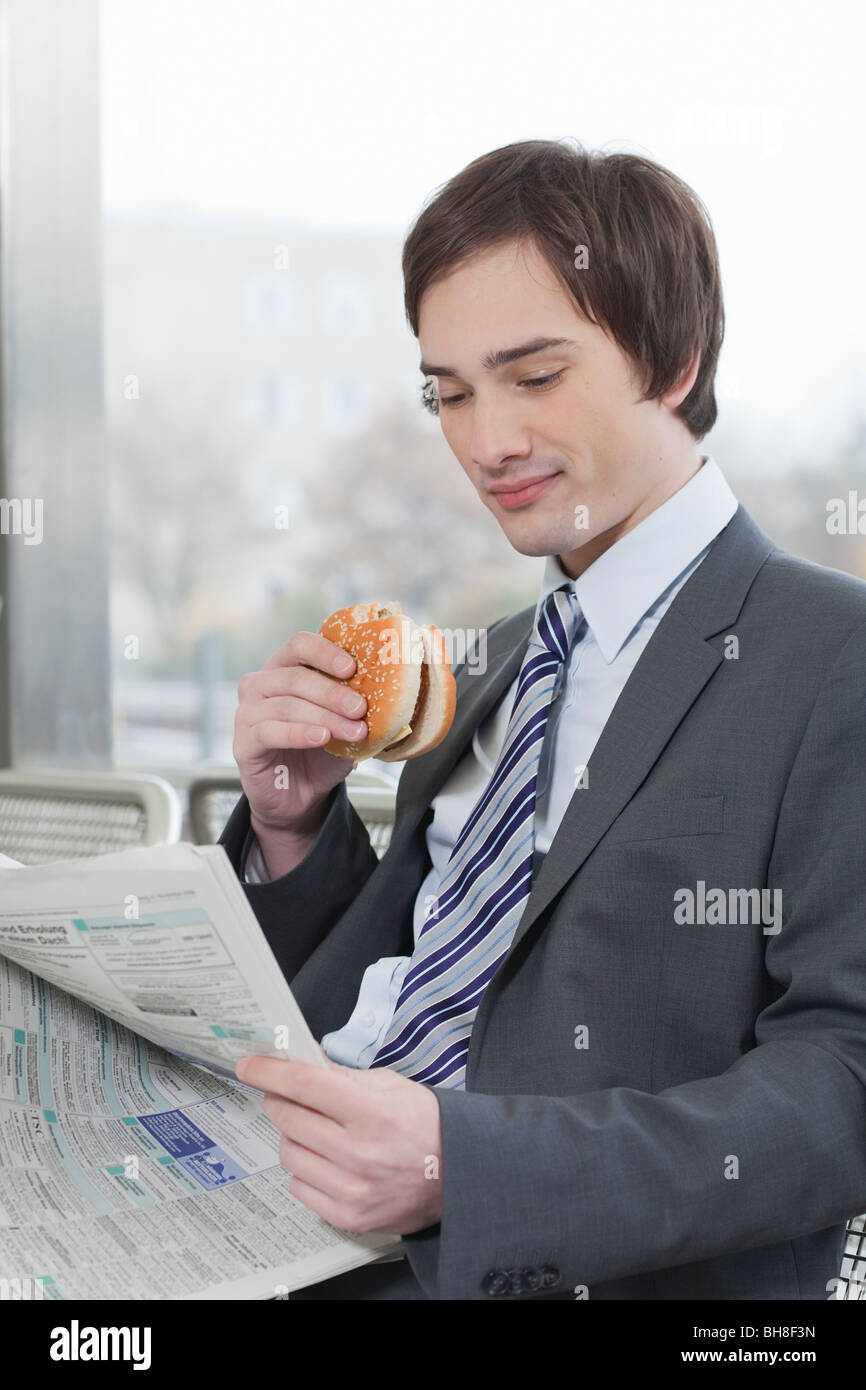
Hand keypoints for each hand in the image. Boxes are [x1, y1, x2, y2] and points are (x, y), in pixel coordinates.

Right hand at [232, 631, 368, 831]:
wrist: (299, 796)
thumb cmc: (319, 752)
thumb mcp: (342, 723)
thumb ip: (354, 705)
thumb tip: (387, 692)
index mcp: (284, 669)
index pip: (299, 645)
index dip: (325, 652)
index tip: (352, 668)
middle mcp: (260, 685)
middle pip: (294, 677)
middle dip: (332, 692)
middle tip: (360, 708)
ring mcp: (247, 713)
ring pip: (286, 705)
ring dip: (325, 717)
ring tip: (353, 731)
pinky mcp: (244, 743)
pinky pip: (269, 732)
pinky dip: (298, 733)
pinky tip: (321, 738)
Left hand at [235, 1052, 442, 1234]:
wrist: (458, 1175)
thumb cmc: (425, 1125)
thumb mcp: (390, 1086)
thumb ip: (342, 1076)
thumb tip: (301, 1061)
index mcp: (371, 1112)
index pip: (305, 1085)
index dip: (270, 1072)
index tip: (250, 1065)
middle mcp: (358, 1152)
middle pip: (288, 1118)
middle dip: (280, 1100)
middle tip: (288, 1095)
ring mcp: (351, 1188)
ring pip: (288, 1153)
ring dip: (293, 1136)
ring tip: (317, 1132)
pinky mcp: (348, 1215)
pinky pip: (299, 1186)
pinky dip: (305, 1170)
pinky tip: (326, 1161)